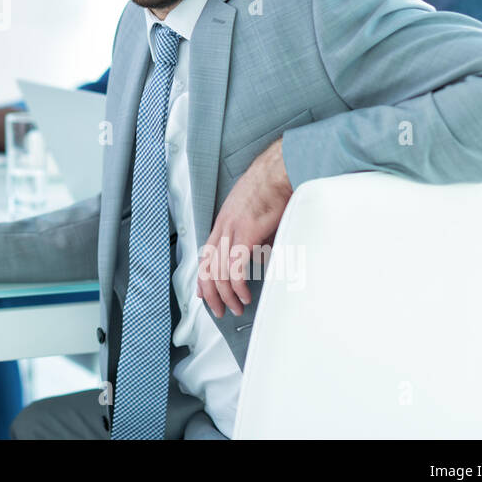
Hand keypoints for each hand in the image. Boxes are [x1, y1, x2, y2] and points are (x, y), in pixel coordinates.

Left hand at [197, 138, 293, 318]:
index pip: (205, 256)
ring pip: (219, 271)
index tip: (204, 294)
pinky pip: (235, 267)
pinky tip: (244, 295)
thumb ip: (253, 234)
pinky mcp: (245, 233)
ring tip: (235, 307)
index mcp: (223, 222)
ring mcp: (231, 230)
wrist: (279, 170)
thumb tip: (260, 253)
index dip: (202, 278)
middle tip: (219, 310)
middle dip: (210, 294)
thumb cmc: (272, 188)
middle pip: (207, 267)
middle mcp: (222, 227)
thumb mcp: (255, 214)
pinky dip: (237, 286)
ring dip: (226, 295)